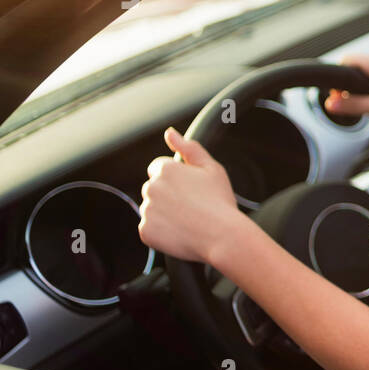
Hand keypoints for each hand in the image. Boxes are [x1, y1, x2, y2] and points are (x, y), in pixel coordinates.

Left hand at [138, 127, 244, 264]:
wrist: (223, 236)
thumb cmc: (220, 202)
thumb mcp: (211, 168)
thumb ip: (189, 148)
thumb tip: (170, 133)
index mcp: (166, 169)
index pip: (159, 168)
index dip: (177, 179)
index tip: (191, 190)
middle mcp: (151, 187)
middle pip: (154, 188)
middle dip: (168, 195)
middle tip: (192, 207)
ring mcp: (147, 210)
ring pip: (152, 209)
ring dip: (164, 213)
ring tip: (188, 221)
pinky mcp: (146, 231)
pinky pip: (150, 229)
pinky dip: (161, 232)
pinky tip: (180, 232)